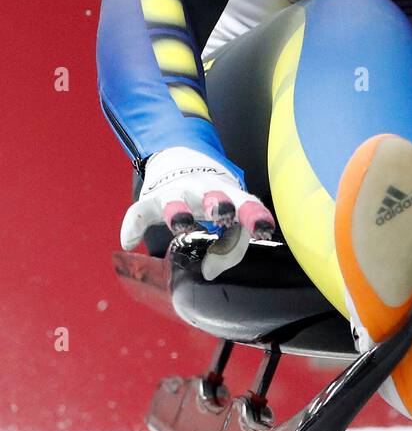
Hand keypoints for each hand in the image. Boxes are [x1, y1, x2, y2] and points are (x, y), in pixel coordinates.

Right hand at [120, 146, 275, 280]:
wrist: (180, 159)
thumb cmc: (214, 198)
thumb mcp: (228, 216)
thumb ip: (229, 247)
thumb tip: (209, 271)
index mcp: (228, 193)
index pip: (245, 202)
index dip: (254, 216)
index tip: (263, 229)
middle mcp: (203, 189)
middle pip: (212, 194)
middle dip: (219, 204)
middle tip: (224, 215)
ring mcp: (176, 191)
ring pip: (175, 198)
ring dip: (179, 209)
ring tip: (180, 224)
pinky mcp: (150, 198)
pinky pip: (138, 211)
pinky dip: (133, 225)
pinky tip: (130, 242)